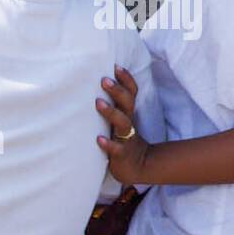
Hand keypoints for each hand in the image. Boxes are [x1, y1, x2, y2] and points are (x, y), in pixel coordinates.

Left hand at [95, 65, 149, 184]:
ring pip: (123, 123)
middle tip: (104, 80)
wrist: (137, 168)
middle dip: (117, 91)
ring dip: (111, 112)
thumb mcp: (120, 121)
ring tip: (98, 103)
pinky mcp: (122, 155)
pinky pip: (116, 149)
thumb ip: (113, 106)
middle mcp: (128, 123)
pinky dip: (108, 144)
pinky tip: (99, 139)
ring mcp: (126, 139)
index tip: (115, 66)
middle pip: (128, 103)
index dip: (126, 79)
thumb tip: (96, 83)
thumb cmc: (123, 140)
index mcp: (128, 114)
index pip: (132, 93)